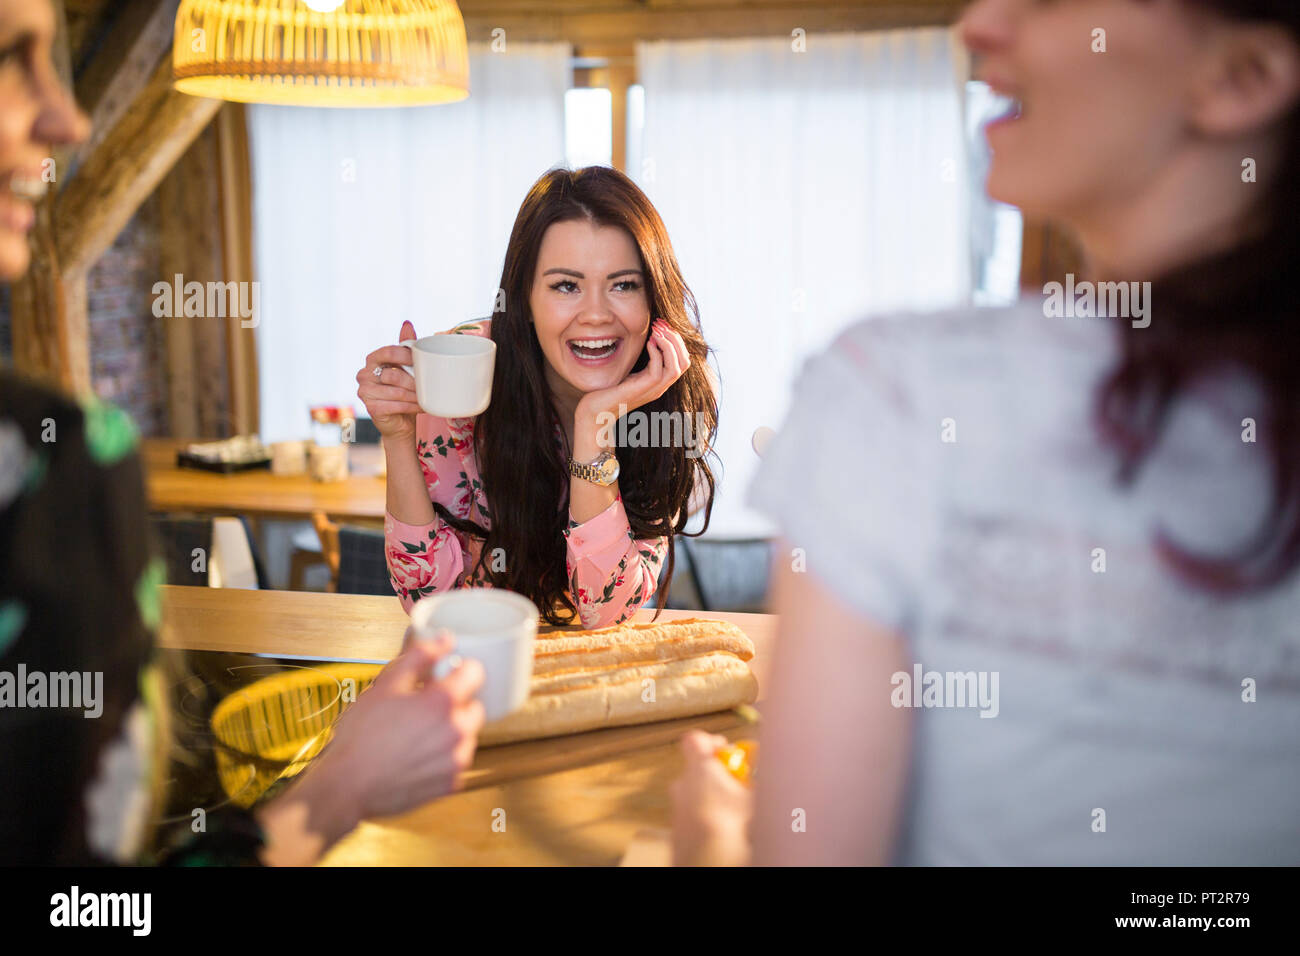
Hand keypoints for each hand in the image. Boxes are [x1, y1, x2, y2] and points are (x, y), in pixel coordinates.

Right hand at [307, 629, 485, 821]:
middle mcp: (457, 732)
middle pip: (474, 706)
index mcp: (443, 703)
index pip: (475, 673)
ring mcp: (456, 760)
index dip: (460, 669)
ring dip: (451, 730)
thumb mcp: (385, 684)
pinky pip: (457, 760)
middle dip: (456, 702)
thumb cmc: (361, 735)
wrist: (347, 785)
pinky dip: (444, 756)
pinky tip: (418, 754)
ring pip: (467, 735)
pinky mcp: (450, 784)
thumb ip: (419, 656)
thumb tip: (444, 639)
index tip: (447, 674)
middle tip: (426, 706)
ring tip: (417, 733)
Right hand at [356, 320, 422, 442]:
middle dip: (414, 380)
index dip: (406, 355)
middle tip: (428, 383)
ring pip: (397, 391)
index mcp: (372, 360)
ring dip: (416, 395)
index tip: (422, 361)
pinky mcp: (371, 408)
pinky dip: (412, 406)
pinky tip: (422, 406)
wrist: (400, 422)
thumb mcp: (406, 366)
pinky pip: (397, 405)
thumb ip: (405, 346)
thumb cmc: (404, 391)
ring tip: (428, 396)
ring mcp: (365, 392)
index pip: (388, 351)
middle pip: (393, 374)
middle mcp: (364, 374)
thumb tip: (407, 323)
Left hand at [576, 318, 690, 426]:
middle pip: (684, 361)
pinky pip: (659, 370)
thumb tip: (647, 337)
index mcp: (659, 381)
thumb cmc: (608, 390)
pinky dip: (657, 352)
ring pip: (676, 366)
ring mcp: (653, 389)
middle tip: (660, 324)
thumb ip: (641, 359)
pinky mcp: (643, 389)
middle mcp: (660, 386)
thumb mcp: (629, 371)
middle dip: (676, 339)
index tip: (662, 325)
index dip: (676, 340)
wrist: (595, 411)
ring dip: (669, 344)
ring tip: (657, 330)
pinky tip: (648, 342)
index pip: (682, 360)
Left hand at [669, 730, 753, 865]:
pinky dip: (704, 816)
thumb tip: (773, 771)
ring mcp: (677, 806)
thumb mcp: (754, 796)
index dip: (710, 741)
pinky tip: (720, 828)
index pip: (695, 739)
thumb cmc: (733, 823)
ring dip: (710, 797)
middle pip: (696, 767)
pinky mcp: (676, 827)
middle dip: (716, 773)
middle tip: (736, 784)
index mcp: (700, 767)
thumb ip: (759, 778)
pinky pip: (691, 814)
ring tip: (732, 811)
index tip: (726, 749)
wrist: (708, 858)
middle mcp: (683, 783)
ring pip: (694, 792)